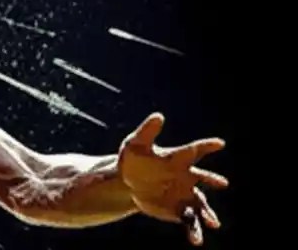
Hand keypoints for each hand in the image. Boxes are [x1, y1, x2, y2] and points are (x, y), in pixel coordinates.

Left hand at [119, 113, 228, 245]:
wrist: (128, 182)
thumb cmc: (134, 158)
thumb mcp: (136, 144)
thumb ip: (147, 131)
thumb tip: (159, 115)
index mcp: (178, 159)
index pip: (195, 150)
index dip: (207, 145)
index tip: (220, 142)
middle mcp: (186, 177)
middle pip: (203, 179)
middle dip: (212, 180)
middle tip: (223, 183)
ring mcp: (184, 194)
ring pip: (200, 205)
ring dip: (207, 215)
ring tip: (213, 224)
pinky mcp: (178, 209)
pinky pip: (189, 221)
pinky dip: (194, 230)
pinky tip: (195, 240)